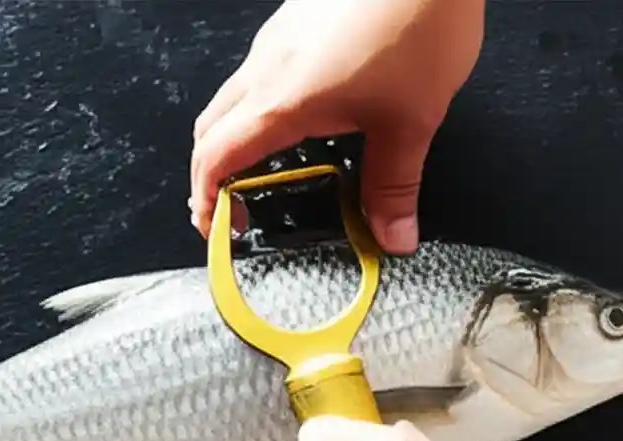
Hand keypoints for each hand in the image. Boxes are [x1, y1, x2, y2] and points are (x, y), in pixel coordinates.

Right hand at [189, 0, 484, 254]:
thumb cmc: (416, 25)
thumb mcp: (410, 122)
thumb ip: (394, 186)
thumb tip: (392, 237)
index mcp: (281, 101)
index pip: (216, 159)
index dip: (207, 201)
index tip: (218, 232)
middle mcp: (265, 67)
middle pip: (211, 129)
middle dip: (211, 175)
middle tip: (233, 208)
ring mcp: (277, 39)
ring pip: (234, 97)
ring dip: (237, 138)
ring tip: (269, 169)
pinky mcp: (297, 20)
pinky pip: (261, 72)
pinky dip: (263, 107)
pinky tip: (306, 115)